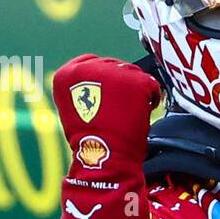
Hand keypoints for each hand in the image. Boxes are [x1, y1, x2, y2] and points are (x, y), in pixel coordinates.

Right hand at [53, 54, 159, 173]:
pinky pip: (151, 84)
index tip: (110, 91)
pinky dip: (152, 98)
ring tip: (129, 112)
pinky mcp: (136, 81)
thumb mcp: (76, 107)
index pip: (91, 62)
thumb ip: (86, 87)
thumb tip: (105, 81)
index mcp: (68, 73)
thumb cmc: (90, 140)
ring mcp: (113, 72)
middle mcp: (87, 67)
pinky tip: (142, 112)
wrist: (103, 155)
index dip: (105, 78)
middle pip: (114, 66)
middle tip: (122, 108)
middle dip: (121, 84)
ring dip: (135, 90)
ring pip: (133, 73)